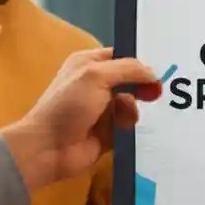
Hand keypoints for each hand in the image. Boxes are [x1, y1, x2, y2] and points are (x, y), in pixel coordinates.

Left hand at [1, 47, 160, 191]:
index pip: (121, 56)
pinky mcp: (108, 131)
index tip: (156, 72)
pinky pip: (128, 124)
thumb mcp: (96, 76)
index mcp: (89, 63)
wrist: (48, 148)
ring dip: (132, 108)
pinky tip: (123, 129)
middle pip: (130, 80)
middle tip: (154, 94)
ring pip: (132, 103)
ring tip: (123, 117)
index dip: (139, 63)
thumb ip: (128, 69)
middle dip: (141, 86)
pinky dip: (129, 125)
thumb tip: (154, 75)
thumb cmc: (68, 105)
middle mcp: (96, 83)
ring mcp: (102, 108)